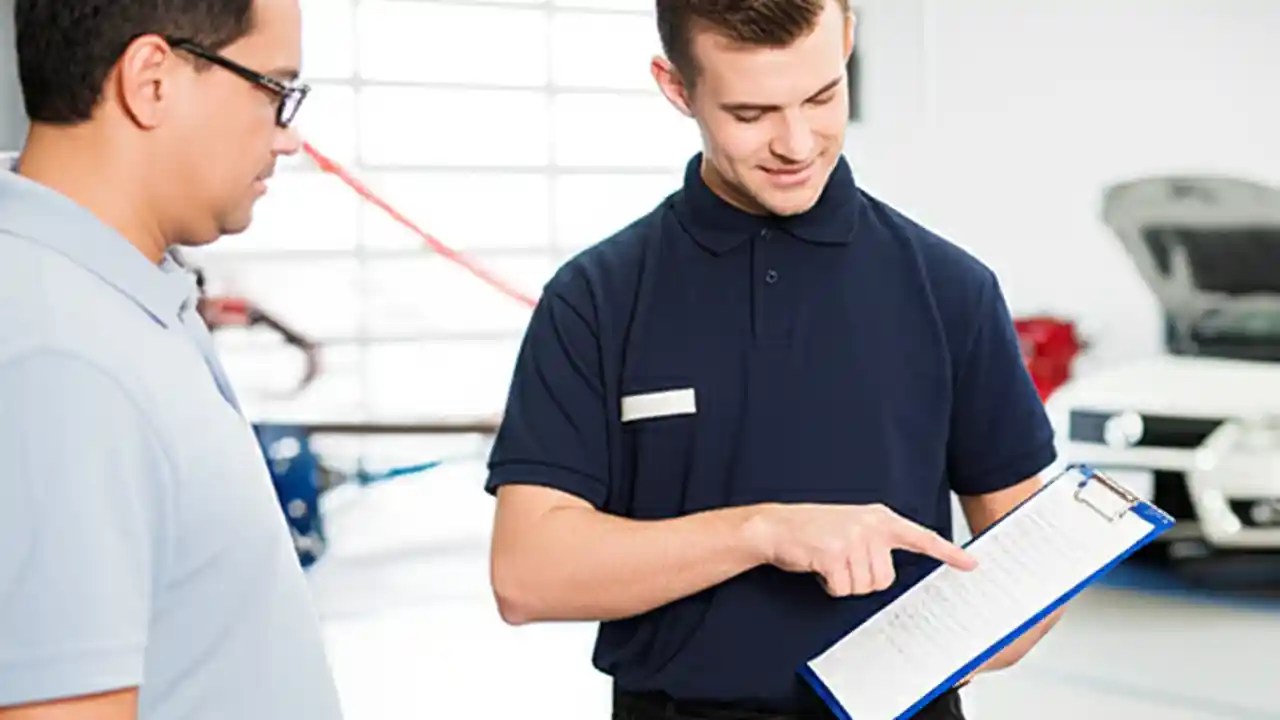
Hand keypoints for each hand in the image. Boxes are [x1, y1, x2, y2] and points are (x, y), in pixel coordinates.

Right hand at [746, 503, 977, 596]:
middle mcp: (870, 526)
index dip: (947, 553)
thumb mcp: (852, 529)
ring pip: (865, 587)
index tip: (971, 564)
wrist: (776, 527)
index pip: (921, 537)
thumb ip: (876, 544)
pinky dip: (829, 586)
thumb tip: (890, 573)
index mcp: (879, 518)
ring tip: (828, 562)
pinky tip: (819, 567)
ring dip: (844, 584)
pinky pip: (843, 588)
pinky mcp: (834, 553)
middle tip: (842, 564)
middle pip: (885, 579)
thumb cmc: (814, 532)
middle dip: (863, 581)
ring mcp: (852, 538)